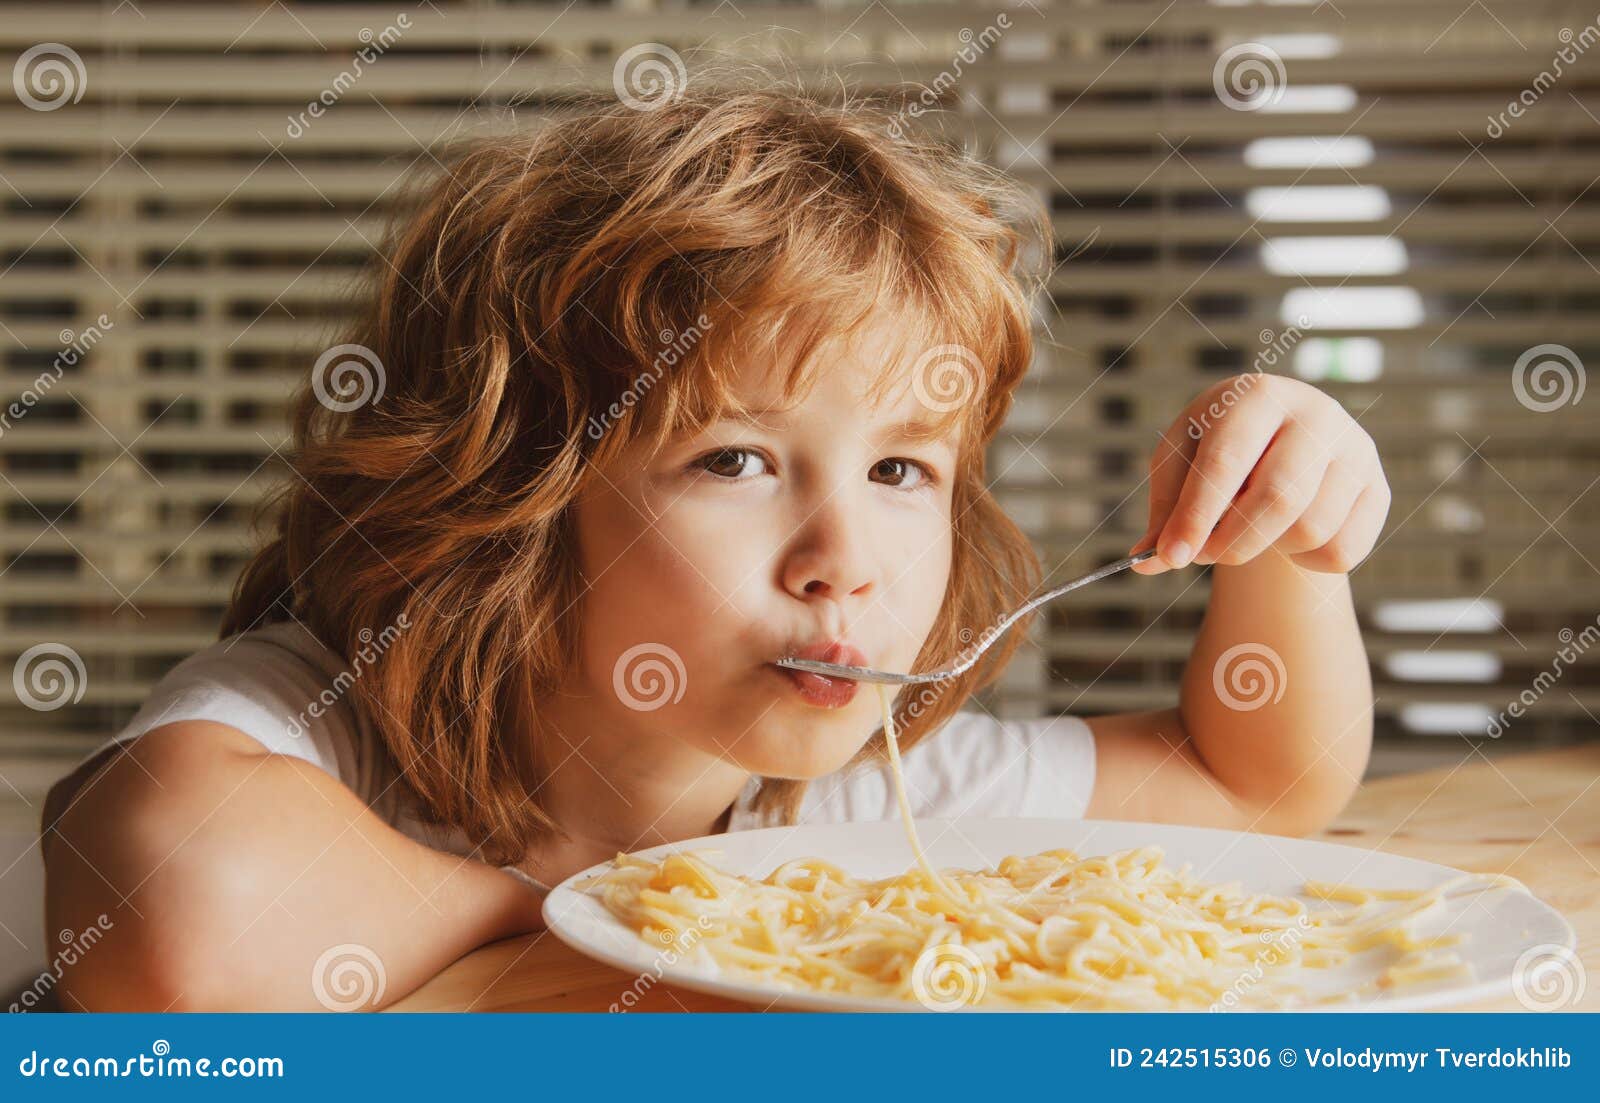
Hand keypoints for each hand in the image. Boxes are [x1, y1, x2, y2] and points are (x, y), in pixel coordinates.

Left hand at [1130, 374, 1389, 574]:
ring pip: (1310, 530)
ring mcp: (1355, 450)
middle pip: (1278, 497)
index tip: (1171, 557)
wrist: (1284, 440)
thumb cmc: (1220, 449)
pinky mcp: (1378, 489)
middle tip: (1203, 556)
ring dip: (1268, 547)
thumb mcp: (1183, 465)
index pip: (1227, 460)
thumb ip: (1166, 512)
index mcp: (1257, 395)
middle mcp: (1317, 414)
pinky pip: (1341, 551)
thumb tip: (1145, 562)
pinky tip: (1289, 536)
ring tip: (1252, 528)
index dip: (1197, 515)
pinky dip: (1305, 561)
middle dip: (1231, 541)